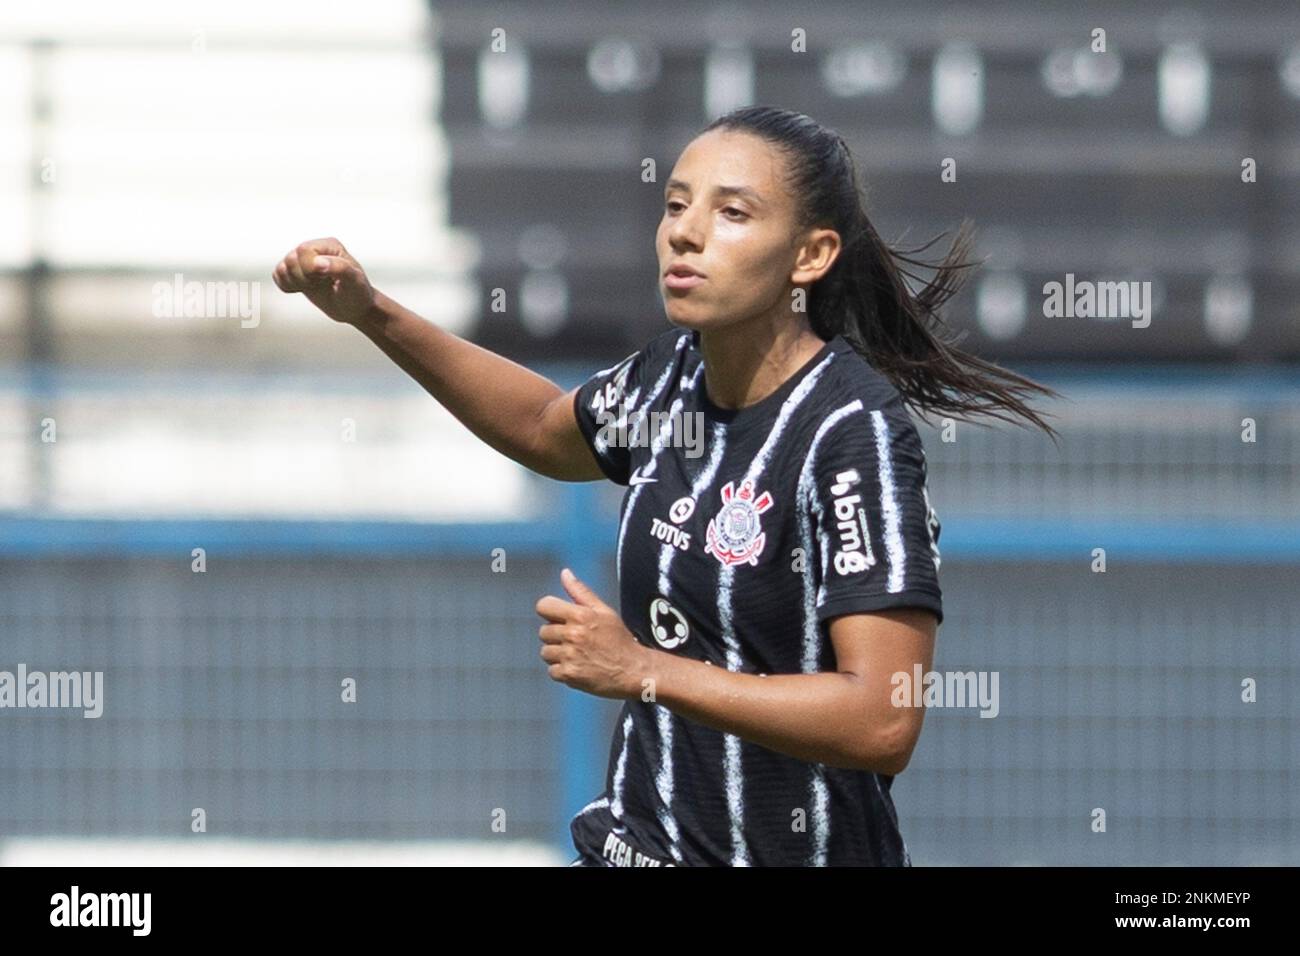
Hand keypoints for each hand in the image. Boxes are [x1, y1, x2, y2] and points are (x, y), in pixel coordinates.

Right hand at [271, 237, 376, 325]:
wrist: (355, 308)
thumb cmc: (358, 293)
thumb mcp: (354, 282)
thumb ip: (339, 268)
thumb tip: (319, 263)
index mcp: (329, 245)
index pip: (304, 250)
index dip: (309, 268)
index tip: (325, 279)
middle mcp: (314, 249)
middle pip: (291, 258)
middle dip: (303, 277)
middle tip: (321, 283)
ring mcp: (303, 260)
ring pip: (282, 267)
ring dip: (296, 282)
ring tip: (315, 286)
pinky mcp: (296, 272)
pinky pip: (277, 275)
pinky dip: (287, 286)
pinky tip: (305, 289)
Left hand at [535, 568, 647, 699]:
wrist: (633, 671)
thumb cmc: (619, 640)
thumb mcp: (604, 611)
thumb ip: (581, 592)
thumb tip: (564, 573)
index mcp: (581, 615)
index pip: (543, 606)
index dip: (549, 612)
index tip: (559, 619)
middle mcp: (573, 634)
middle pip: (543, 631)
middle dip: (556, 636)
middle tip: (576, 641)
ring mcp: (570, 655)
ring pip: (546, 652)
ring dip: (558, 655)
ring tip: (578, 655)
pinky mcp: (569, 674)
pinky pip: (552, 670)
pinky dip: (563, 671)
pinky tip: (579, 668)